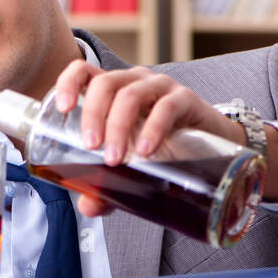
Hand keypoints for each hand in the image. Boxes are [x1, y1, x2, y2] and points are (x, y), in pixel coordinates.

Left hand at [51, 61, 260, 216]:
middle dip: (93, 115)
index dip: (69, 83)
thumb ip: (106, 184)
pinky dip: (152, 128)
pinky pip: (166, 107)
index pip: (84, 72)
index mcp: (113, 91)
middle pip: (105, 84)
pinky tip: (146, 150)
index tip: (64, 108)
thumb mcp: (129, 164)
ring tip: (114, 157)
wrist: (212, 147)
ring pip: (131, 94)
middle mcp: (134, 82)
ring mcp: (160, 88)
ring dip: (118, 126)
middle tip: (91, 147)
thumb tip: (88, 206)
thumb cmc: (162, 146)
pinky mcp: (185, 99)